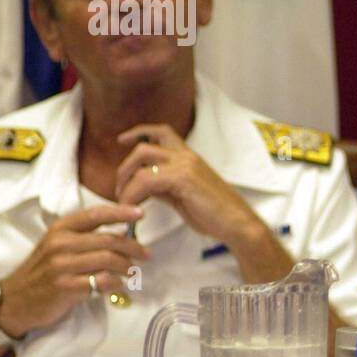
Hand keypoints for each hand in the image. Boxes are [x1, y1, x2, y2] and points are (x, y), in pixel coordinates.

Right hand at [0, 204, 150, 336]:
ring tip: (131, 271)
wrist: (14, 300)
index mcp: (60, 229)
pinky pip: (102, 282)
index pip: (95, 214)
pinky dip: (116, 283)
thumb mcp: (56, 246)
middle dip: (133, 247)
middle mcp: (60, 244)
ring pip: (109, 260)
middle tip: (145, 254)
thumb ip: (83, 237)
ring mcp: (62, 266)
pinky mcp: (65, 287)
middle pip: (109, 240)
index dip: (121, 212)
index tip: (140, 213)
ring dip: (127, 267)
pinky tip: (118, 285)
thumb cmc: (42, 272)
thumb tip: (122, 232)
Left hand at [114, 123, 264, 247]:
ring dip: (126, 182)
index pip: (162, 132)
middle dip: (125, 167)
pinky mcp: (182, 179)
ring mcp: (185, 166)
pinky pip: (145, 181)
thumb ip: (166, 187)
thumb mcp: (185, 196)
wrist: (237, 223)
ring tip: (124, 201)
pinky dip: (133, 194)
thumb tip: (145, 188)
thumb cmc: (216, 214)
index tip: (122, 140)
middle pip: (144, 147)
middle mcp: (187, 157)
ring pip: (141, 161)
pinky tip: (134, 207)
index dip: (139, 132)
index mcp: (189, 158)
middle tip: (120, 189)